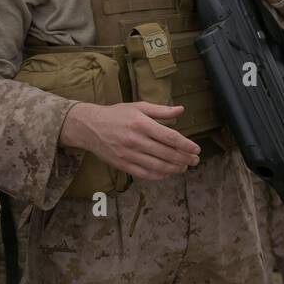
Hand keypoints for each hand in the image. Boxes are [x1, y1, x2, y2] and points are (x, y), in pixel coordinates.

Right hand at [61, 101, 200, 181]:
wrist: (87, 126)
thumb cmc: (116, 115)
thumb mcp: (138, 107)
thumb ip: (161, 111)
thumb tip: (181, 110)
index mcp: (141, 124)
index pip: (169, 137)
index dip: (185, 145)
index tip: (196, 149)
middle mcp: (135, 140)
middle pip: (166, 153)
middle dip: (184, 158)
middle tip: (196, 160)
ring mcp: (128, 154)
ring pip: (157, 166)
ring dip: (174, 168)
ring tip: (185, 167)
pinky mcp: (122, 164)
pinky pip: (143, 174)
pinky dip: (158, 175)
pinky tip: (167, 173)